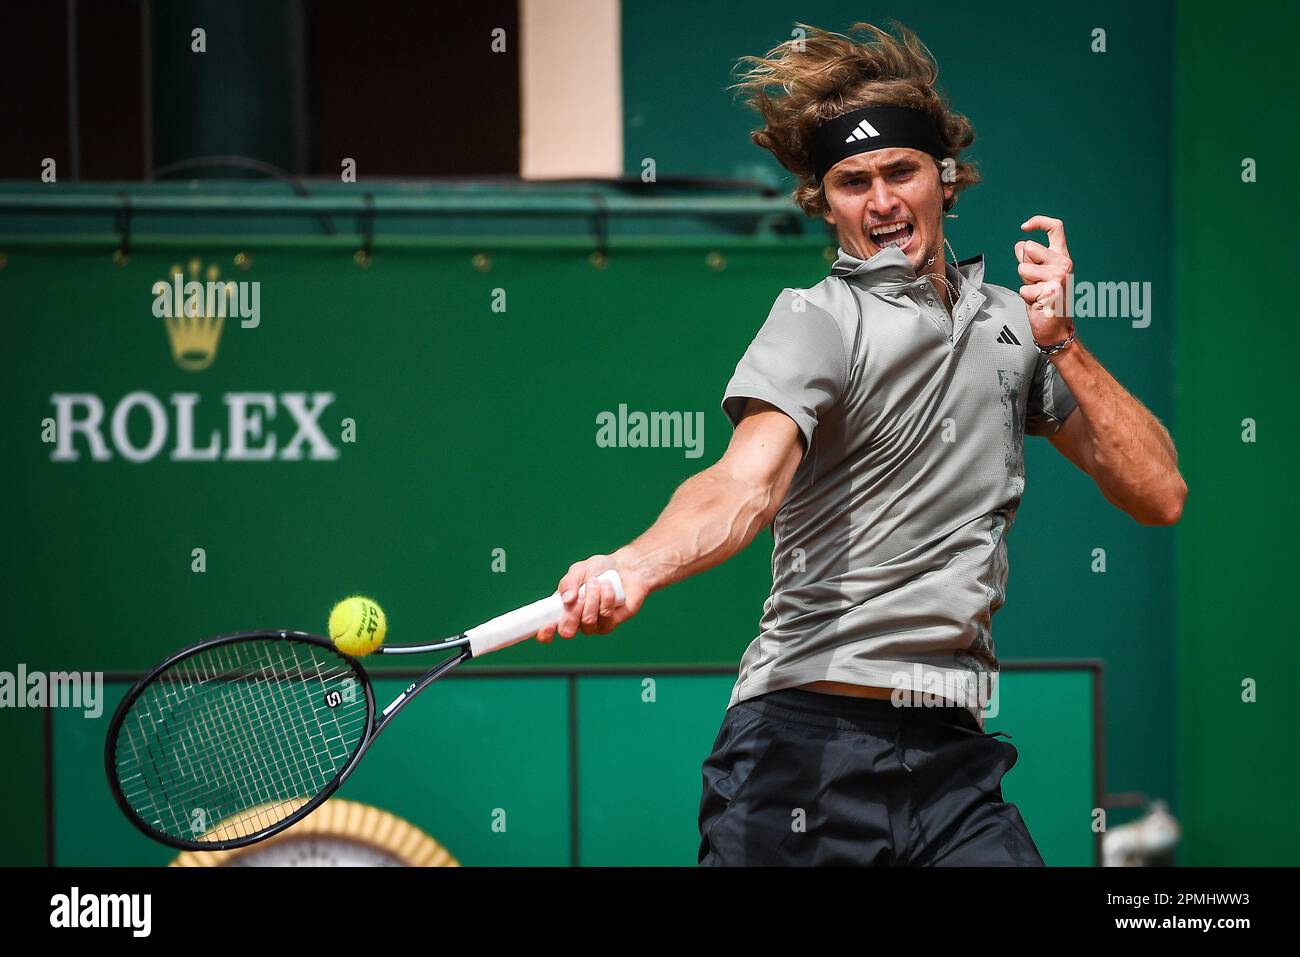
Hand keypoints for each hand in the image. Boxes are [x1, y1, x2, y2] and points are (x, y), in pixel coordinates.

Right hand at [534, 552, 647, 642]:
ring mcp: (595, 625)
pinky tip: (608, 586)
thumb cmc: (599, 569)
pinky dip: (606, 597)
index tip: (547, 626)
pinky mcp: (611, 623)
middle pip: (567, 631)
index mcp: (563, 610)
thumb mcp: (578, 570)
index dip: (544, 634)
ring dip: (592, 598)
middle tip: (581, 593)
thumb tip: (566, 600)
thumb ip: (568, 583)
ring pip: (587, 621)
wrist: (625, 566)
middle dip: (571, 612)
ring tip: (597, 582)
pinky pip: (605, 616)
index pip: (548, 632)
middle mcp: (577, 622)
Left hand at [1015, 215, 1075, 344]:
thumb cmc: (1046, 302)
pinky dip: (1025, 297)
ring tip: (1036, 293)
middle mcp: (1064, 264)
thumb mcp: (1036, 276)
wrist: (1055, 329)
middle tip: (1034, 282)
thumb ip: (1030, 260)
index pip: (1056, 228)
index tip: (1024, 227)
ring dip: (1024, 282)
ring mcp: (1059, 277)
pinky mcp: (1051, 290)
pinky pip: (1023, 288)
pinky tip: (1037, 303)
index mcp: (1062, 256)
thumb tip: (1020, 244)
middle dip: (1023, 265)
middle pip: (1029, 248)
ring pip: (1023, 268)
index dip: (1038, 221)